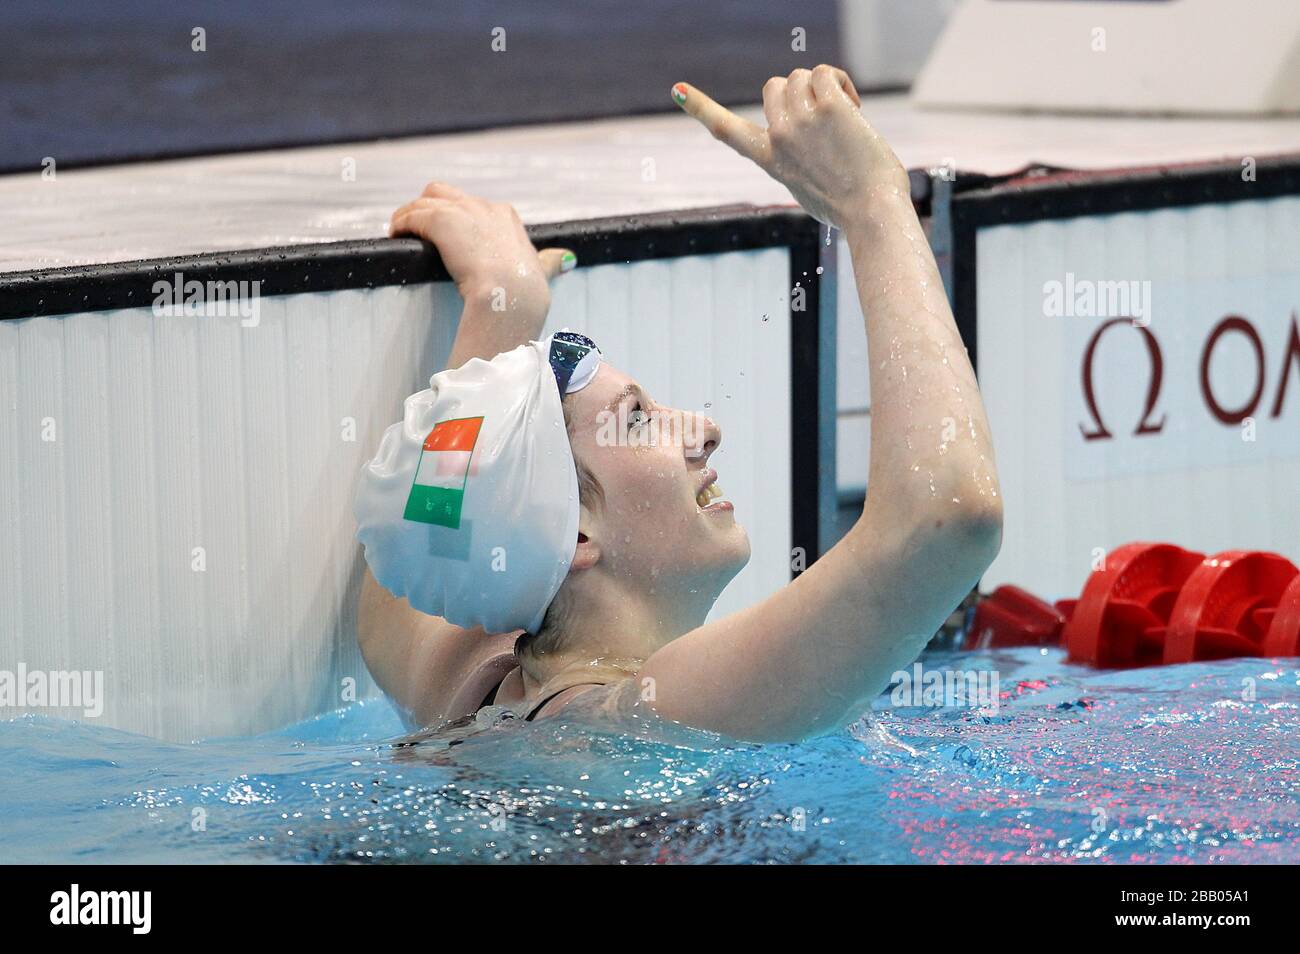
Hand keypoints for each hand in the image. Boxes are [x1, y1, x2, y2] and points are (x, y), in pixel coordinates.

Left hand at [389, 182, 574, 315]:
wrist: (511, 293)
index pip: (474, 206)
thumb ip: (550, 262)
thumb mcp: (541, 269)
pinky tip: (396, 236)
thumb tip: (566, 259)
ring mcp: (461, 211)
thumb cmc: (525, 289)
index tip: (451, 240)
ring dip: (410, 215)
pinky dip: (401, 223)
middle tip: (421, 233)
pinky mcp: (441, 220)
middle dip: (430, 208)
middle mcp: (483, 207)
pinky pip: (412, 215)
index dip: (459, 221)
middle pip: (445, 193)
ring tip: (401, 233)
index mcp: (505, 216)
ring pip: (424, 200)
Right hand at [672, 66, 908, 228]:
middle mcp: (779, 137)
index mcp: (769, 159)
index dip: (700, 108)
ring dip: (823, 88)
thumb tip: (807, 144)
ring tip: (844, 117)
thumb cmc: (848, 208)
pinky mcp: (830, 108)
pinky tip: (853, 107)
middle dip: (800, 92)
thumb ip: (796, 160)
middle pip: (776, 85)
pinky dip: (841, 83)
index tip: (677, 91)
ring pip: (801, 75)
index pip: (726, 130)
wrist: (871, 214)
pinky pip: (826, 72)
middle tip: (824, 119)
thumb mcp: (807, 188)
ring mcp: (803, 121)